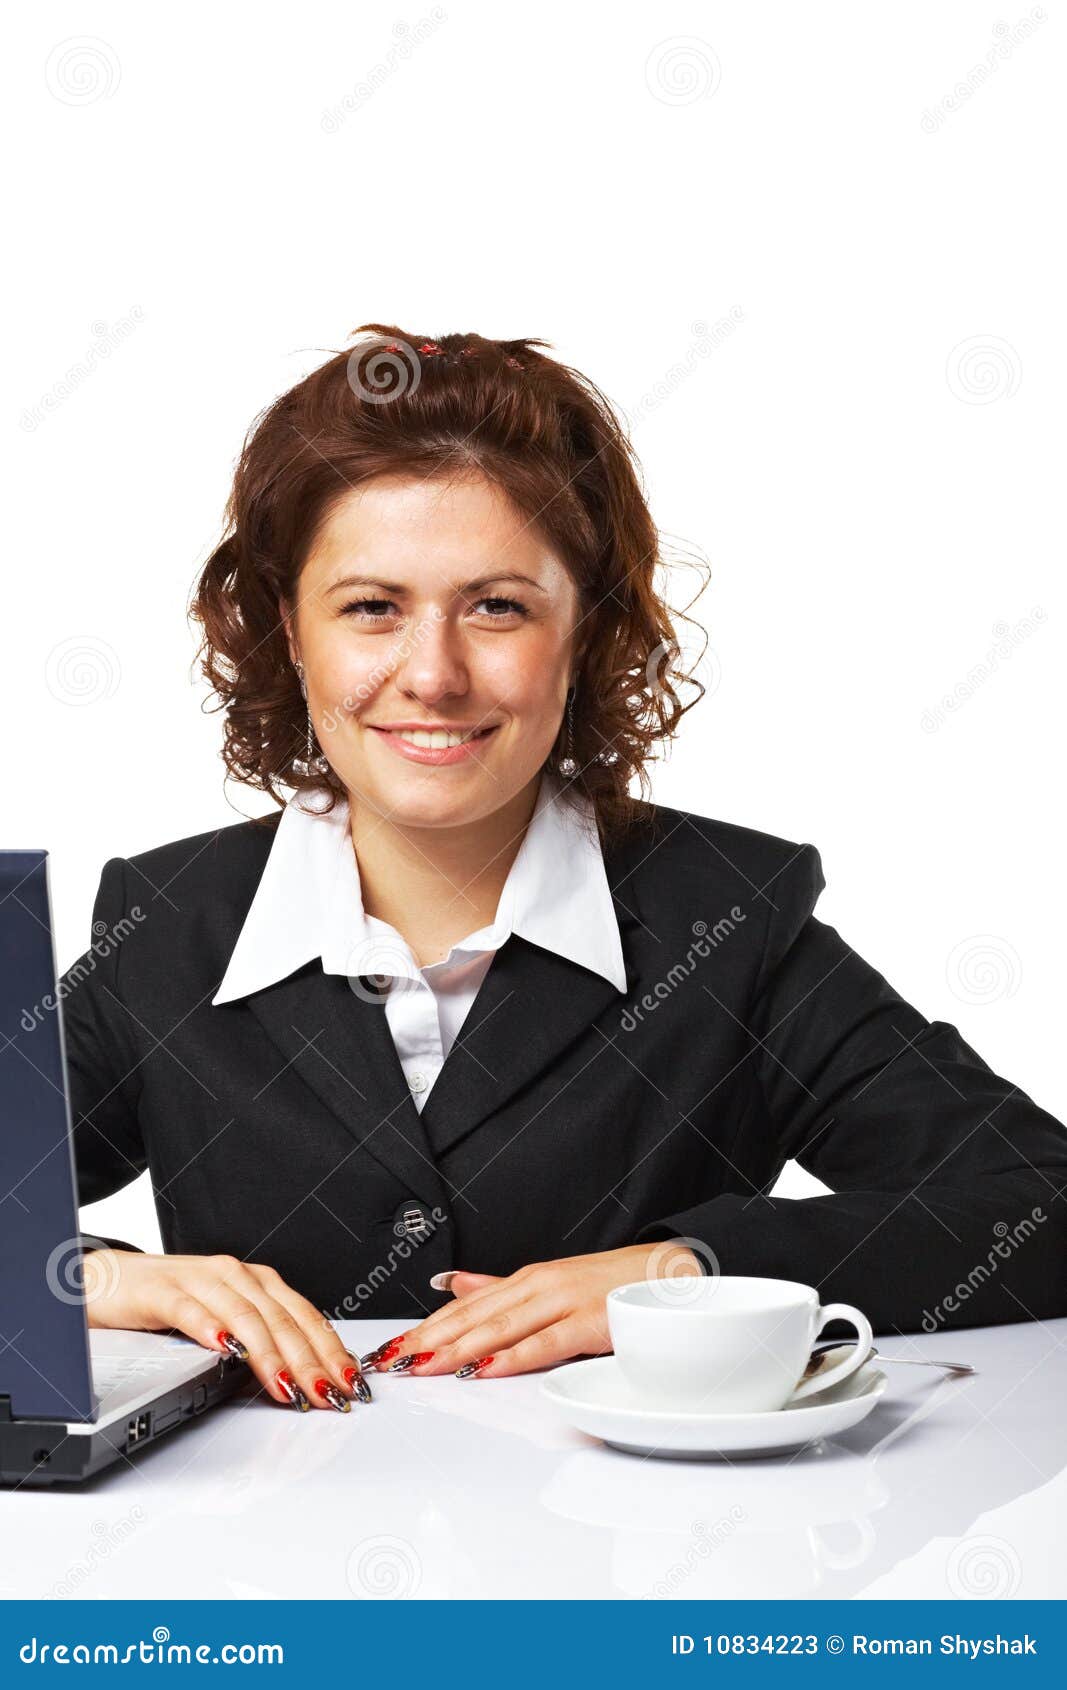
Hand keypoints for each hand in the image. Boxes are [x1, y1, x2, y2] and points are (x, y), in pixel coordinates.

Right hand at [81, 1249, 368, 1410]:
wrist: (110, 1280)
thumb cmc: (174, 1301)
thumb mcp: (227, 1321)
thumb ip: (262, 1341)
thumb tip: (305, 1378)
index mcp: (259, 1283)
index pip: (306, 1317)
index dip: (331, 1350)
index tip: (350, 1383)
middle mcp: (237, 1276)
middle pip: (283, 1320)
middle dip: (310, 1361)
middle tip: (329, 1394)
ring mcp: (201, 1280)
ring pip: (246, 1316)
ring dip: (270, 1354)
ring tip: (288, 1385)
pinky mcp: (163, 1290)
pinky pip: (191, 1309)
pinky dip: (210, 1328)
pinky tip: (224, 1348)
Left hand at [372, 1242, 703, 1378]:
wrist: (671, 1271)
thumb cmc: (611, 1283)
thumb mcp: (549, 1283)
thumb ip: (499, 1290)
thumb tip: (450, 1284)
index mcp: (526, 1280)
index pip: (465, 1306)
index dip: (425, 1327)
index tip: (391, 1346)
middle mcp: (539, 1286)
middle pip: (474, 1316)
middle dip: (429, 1339)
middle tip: (392, 1361)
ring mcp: (564, 1301)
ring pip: (501, 1327)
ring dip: (458, 1347)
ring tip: (423, 1365)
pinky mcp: (590, 1322)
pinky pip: (545, 1343)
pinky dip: (513, 1355)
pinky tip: (485, 1367)